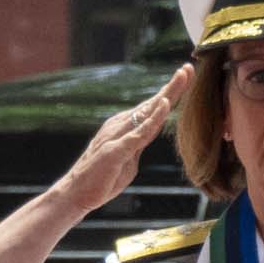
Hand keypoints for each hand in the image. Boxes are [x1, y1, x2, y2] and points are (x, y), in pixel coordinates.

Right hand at [57, 89, 175, 219]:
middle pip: (152, 103)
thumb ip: (139, 145)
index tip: (185, 77)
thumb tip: (149, 134)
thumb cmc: (101, 180)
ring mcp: (117, 135)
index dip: (170, 92)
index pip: (152, 108)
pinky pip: (139, 132)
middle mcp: (121, 126)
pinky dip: (153, 118)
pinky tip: (165, 104)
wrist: (75, 194)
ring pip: (148, 111)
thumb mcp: (128, 160)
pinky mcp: (116, 149)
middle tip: (189, 68)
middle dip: (172, 85)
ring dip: (167, 93)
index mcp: (125, 128)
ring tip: (182, 77)